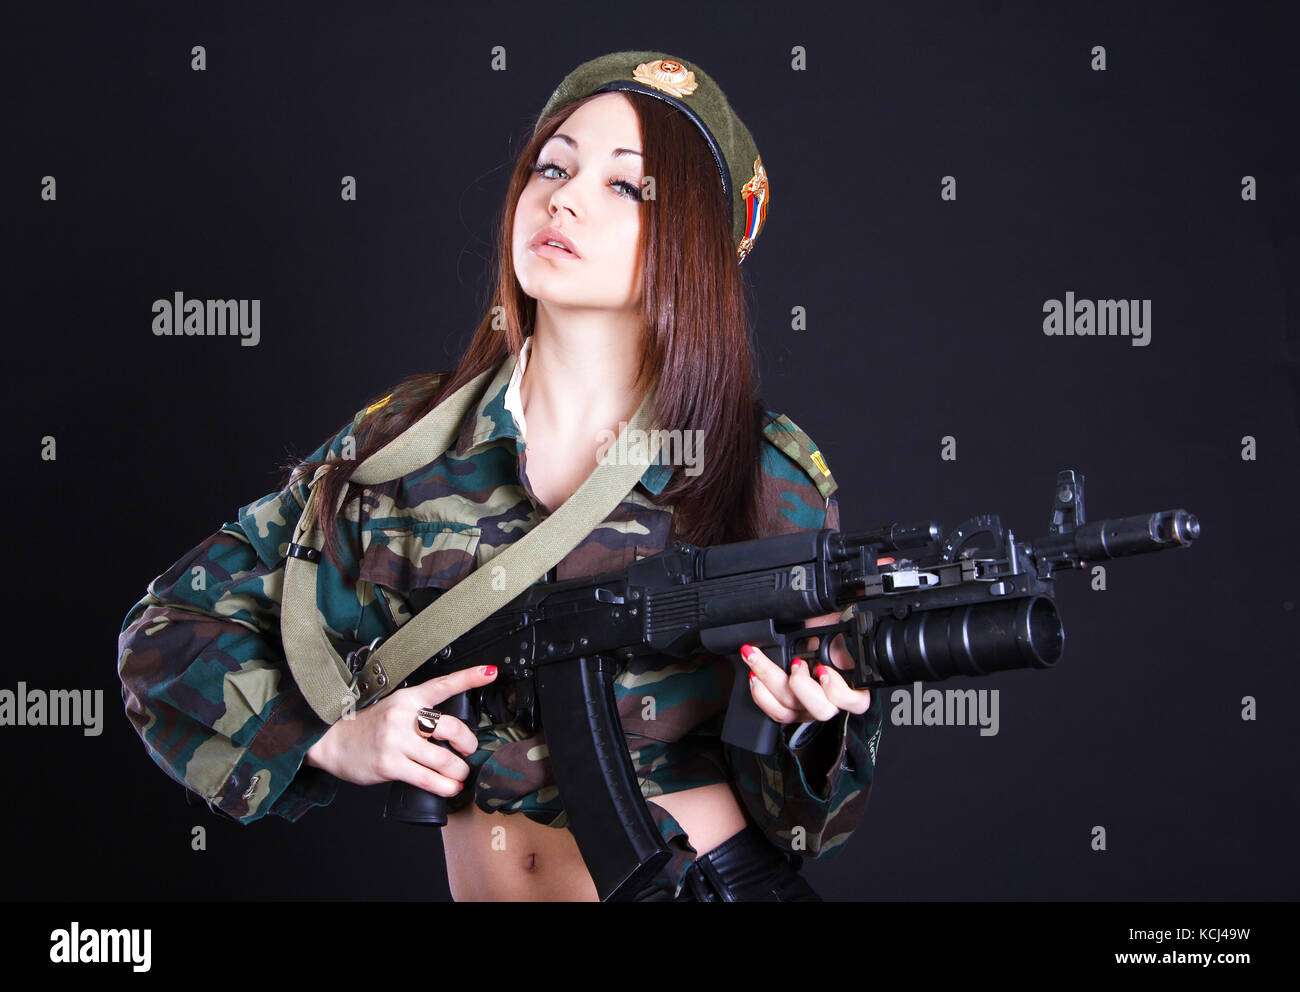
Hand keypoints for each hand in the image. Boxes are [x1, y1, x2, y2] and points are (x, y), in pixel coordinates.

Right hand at [304, 665, 498, 794]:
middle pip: (451, 727)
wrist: (330, 741)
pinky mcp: (390, 765)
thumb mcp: (394, 709)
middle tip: (468, 751)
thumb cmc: (366, 727)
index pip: (443, 684)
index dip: (469, 677)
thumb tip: (452, 731)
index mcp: (408, 698)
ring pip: (444, 758)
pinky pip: (427, 778)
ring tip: (459, 774)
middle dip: (468, 743)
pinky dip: (444, 786)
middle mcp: (403, 716)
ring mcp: (396, 741)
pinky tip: (449, 788)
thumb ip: (420, 714)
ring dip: (459, 770)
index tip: (491, 672)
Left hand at [740, 613, 871, 723]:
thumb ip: (849, 610)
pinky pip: (776, 713)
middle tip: (795, 662)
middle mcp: (830, 699)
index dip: (839, 690)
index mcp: (851, 681)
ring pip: (791, 710)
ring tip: (759, 659)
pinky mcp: (788, 709)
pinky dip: (761, 695)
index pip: (856, 701)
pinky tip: (755, 676)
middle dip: (802, 687)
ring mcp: (807, 707)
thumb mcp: (835, 615)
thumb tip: (859, 590)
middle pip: (820, 710)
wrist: (801, 630)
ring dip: (771, 684)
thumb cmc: (819, 624)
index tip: (822, 668)